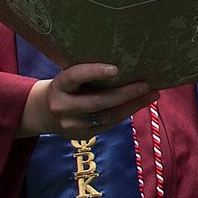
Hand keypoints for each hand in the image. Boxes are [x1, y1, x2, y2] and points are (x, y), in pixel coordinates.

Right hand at [19, 62, 154, 138]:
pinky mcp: (82, 135)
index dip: (94, 72)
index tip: (116, 68)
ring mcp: (72, 124)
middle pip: (97, 101)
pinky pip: (109, 125)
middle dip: (125, 93)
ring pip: (108, 117)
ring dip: (133, 105)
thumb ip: (87, 74)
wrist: (45, 113)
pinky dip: (127, 113)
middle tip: (146, 84)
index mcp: (59, 86)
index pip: (74, 76)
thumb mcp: (69, 78)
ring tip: (152, 95)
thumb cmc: (67, 87)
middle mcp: (62, 106)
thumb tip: (126, 62)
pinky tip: (140, 104)